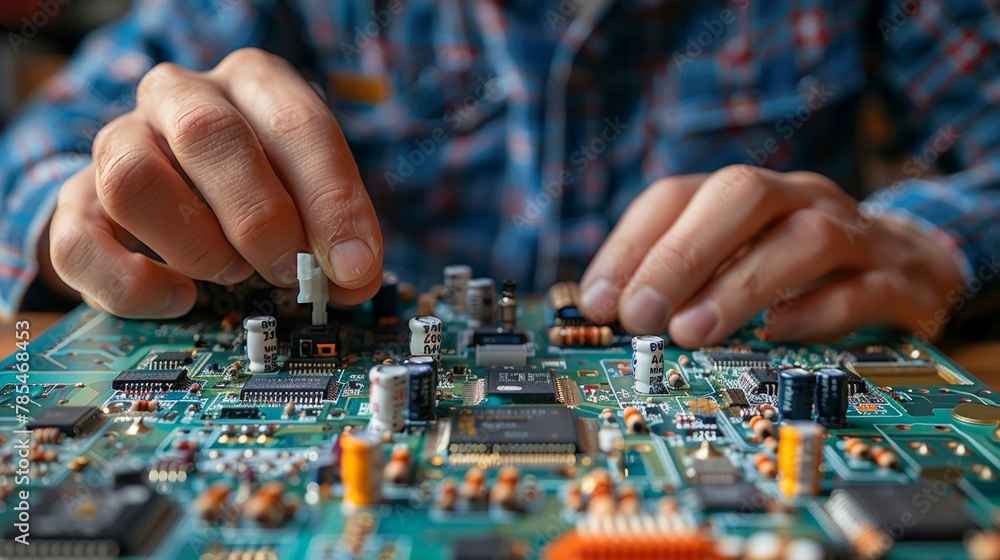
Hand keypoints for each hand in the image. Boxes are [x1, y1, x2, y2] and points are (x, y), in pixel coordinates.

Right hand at [47, 48, 382, 317]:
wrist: (180, 181)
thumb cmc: (262, 183)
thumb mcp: (311, 192)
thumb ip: (335, 230)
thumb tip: (354, 278)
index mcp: (253, 83)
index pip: (295, 124)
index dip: (331, 201)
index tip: (352, 264)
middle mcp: (179, 98)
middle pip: (205, 136)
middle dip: (259, 219)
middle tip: (288, 271)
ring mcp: (119, 144)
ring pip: (131, 180)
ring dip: (195, 245)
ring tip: (232, 272)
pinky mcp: (77, 202)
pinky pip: (79, 244)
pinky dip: (134, 285)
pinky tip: (180, 297)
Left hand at [579, 165, 963, 346]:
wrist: (912, 269)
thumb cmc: (800, 270)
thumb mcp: (735, 260)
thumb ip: (678, 279)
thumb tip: (604, 311)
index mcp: (747, 194)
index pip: (677, 196)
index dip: (630, 246)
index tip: (597, 301)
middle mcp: (800, 199)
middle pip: (740, 196)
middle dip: (680, 255)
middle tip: (638, 315)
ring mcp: (856, 235)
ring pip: (805, 238)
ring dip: (739, 286)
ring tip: (690, 333)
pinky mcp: (899, 281)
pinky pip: (864, 288)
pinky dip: (819, 310)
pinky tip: (777, 333)